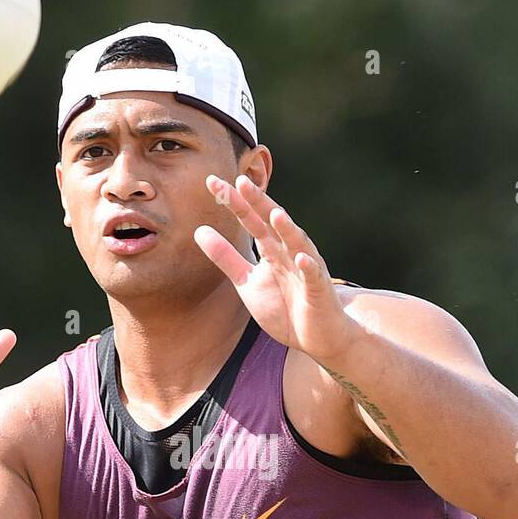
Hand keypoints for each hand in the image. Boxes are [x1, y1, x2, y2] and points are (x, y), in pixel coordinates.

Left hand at [193, 175, 355, 361]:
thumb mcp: (248, 282)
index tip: (211, 182)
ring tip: (275, 213)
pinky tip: (301, 258)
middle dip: (258, 204)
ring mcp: (306, 269)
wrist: (315, 336)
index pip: (250, 219)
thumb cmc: (284, 306)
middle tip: (240, 182)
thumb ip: (226, 257)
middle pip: (272, 223)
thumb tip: (199, 231)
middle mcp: (289, 252)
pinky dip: (308, 267)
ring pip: (297, 244)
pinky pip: (313, 276)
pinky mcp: (319, 290)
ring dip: (288, 229)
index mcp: (271, 249)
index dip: (233, 202)